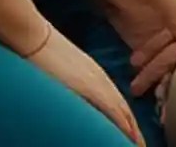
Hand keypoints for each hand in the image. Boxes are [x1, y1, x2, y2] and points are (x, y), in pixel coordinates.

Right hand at [29, 25, 145, 145]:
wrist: (34, 38)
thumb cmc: (41, 54)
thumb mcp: (64, 72)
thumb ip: (73, 85)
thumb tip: (70, 97)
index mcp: (96, 77)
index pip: (118, 104)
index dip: (126, 122)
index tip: (133, 137)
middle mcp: (102, 81)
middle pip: (125, 110)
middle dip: (133, 131)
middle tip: (140, 145)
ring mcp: (98, 84)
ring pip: (123, 113)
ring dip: (132, 132)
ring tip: (139, 146)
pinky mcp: (91, 88)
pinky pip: (113, 110)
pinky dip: (123, 125)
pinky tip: (131, 137)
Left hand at [97, 0, 175, 97]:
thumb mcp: (170, 5)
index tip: (172, 74)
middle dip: (162, 69)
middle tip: (147, 81)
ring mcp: (158, 37)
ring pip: (163, 63)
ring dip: (153, 75)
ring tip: (138, 86)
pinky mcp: (140, 43)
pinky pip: (149, 64)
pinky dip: (147, 76)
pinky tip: (141, 85)